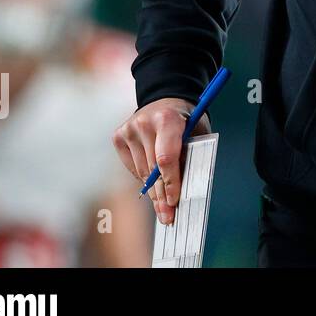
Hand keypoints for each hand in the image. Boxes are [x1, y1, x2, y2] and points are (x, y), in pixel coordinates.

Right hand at [111, 97, 209, 224]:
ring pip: (142, 171)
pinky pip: (132, 166)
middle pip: (153, 169)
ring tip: (162, 207)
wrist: (165, 100)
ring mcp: (129, 129)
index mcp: (167, 118)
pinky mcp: (118, 136)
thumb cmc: (186, 120)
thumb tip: (184, 189)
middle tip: (168, 216)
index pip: (166, 158)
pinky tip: (151, 182)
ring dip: (152, 191)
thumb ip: (192, 154)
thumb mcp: (197, 132)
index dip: (170, 183)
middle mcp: (144, 123)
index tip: (174, 202)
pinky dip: (143, 177)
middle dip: (162, 195)